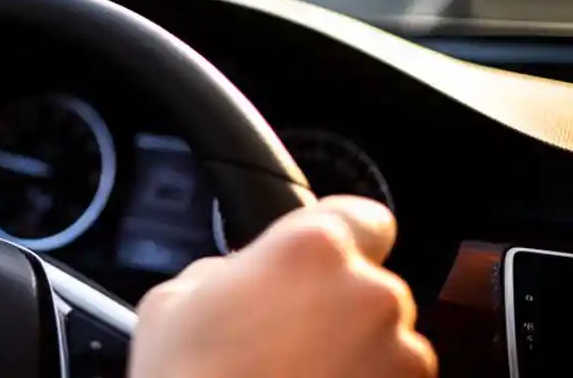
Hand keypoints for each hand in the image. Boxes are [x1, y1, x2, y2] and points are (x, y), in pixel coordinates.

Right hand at [130, 196, 436, 377]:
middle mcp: (369, 294)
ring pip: (388, 343)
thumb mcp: (173, 300)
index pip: (364, 216)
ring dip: (355, 355)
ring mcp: (399, 356)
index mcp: (312, 248)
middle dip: (337, 308)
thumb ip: (224, 272)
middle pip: (370, 286)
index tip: (326, 257)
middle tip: (286, 338)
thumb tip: (239, 277)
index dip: (344, 237)